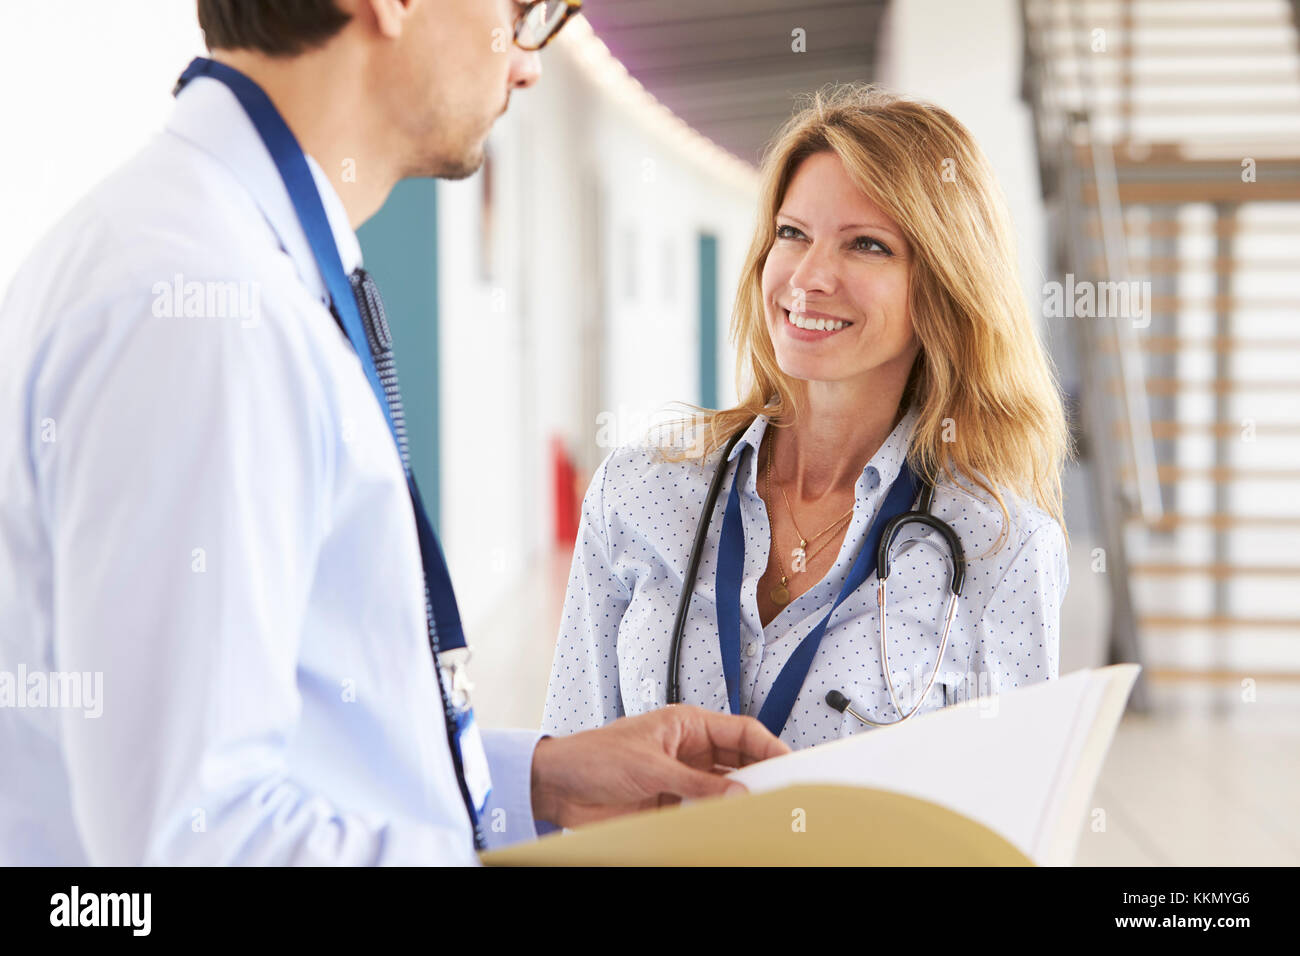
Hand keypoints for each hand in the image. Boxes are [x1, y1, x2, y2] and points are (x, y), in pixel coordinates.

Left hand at [529, 705, 790, 829]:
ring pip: (724, 788)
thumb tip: (737, 792)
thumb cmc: (593, 756)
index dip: (768, 744)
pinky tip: (728, 825)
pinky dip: (717, 818)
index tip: (789, 761)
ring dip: (738, 800)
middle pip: (738, 761)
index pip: (740, 731)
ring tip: (758, 811)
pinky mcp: (670, 803)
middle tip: (780, 792)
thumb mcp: (651, 767)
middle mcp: (688, 750)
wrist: (557, 786)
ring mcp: (681, 778)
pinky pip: (704, 810)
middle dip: (759, 775)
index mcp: (687, 725)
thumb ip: (697, 783)